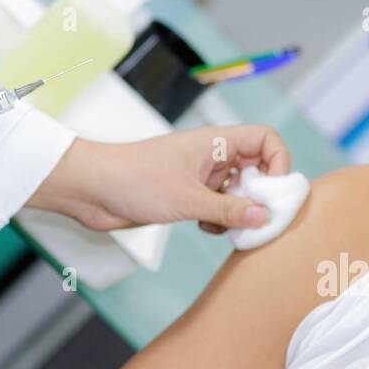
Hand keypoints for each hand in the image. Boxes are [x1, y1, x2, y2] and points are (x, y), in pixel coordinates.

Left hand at [25, 124, 290, 235]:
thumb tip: (265, 217)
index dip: (278, 162)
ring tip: (225, 227)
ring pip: (238, 192)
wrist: (90, 189)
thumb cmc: (132, 180)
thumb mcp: (187, 200)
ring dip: (239, 212)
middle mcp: (211, 156)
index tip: (273, 191)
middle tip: (255, 218)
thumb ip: (229, 211)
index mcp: (214, 143)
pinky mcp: (187, 195)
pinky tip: (204, 229)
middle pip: (257, 168)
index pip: (265, 139)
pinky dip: (220, 220)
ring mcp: (200, 176)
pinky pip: (219, 207)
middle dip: (260, 195)